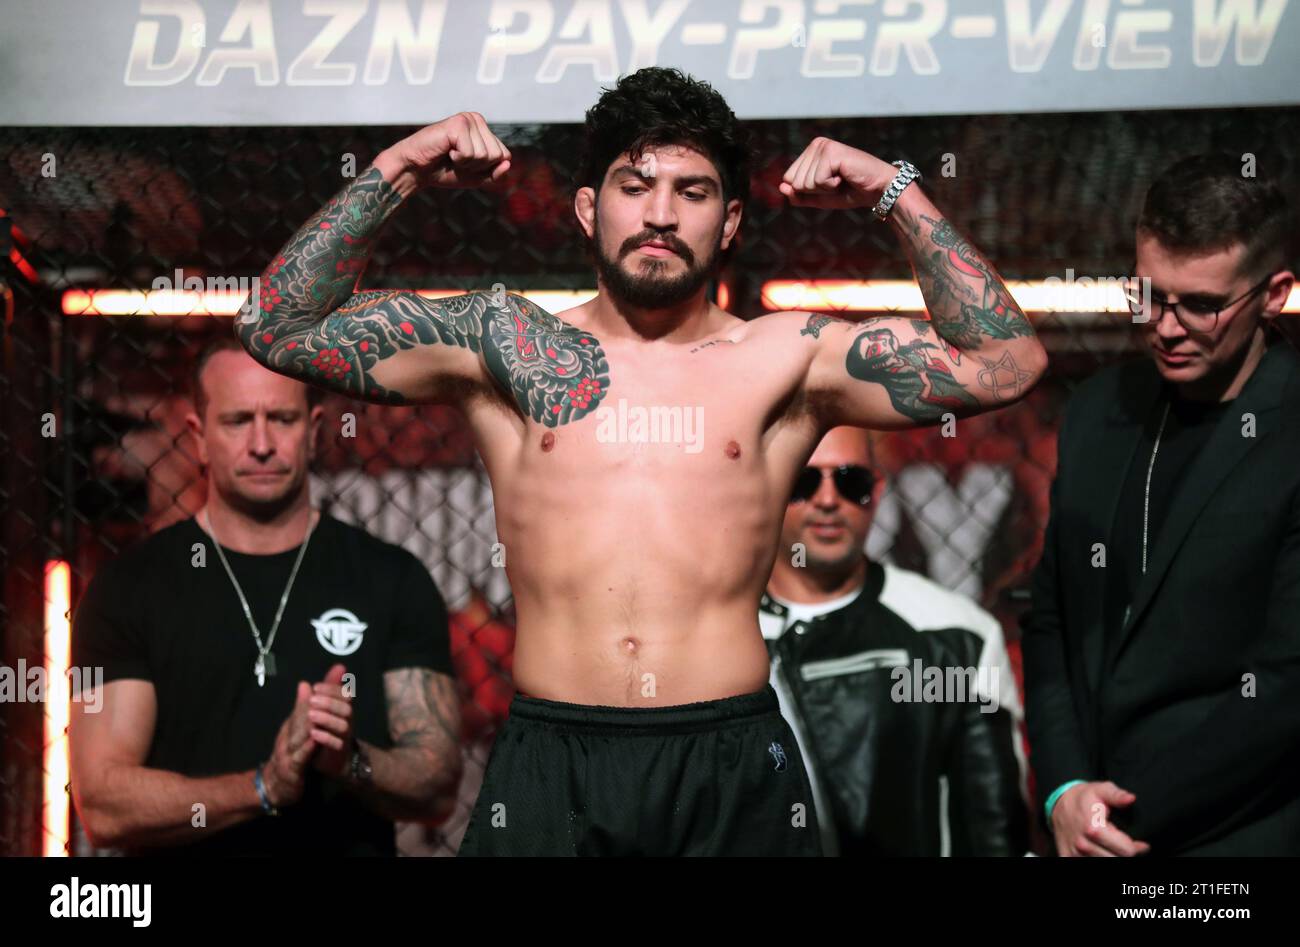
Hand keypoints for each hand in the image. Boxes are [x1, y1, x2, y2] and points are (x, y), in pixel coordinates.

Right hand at [263, 681, 315, 806]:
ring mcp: (287, 753)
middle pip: (298, 718)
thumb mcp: (299, 733)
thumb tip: (306, 682)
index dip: (318, 691)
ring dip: (306, 723)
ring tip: (317, 711)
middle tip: (319, 689)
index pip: (303, 706)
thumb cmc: (291, 756)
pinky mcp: (291, 770)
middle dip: (307, 702)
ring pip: (296, 736)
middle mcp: (287, 736)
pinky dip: (306, 748)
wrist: (276, 787)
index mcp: (291, 726)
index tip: (331, 675)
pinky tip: (315, 739)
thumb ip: (305, 709)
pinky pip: (299, 757)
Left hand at [309, 663, 354, 778]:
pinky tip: (313, 733)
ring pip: (343, 725)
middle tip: (312, 700)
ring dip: (326, 718)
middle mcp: (347, 720)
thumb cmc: (326, 728)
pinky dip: (326, 737)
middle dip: (329, 702)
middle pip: (346, 708)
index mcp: (343, 708)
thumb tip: (338, 667)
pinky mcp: (338, 751)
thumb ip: (329, 688)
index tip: (315, 687)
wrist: (330, 758)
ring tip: (311, 715)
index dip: (331, 689)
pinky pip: (336, 744)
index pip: (345, 694)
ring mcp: (344, 736)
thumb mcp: (325, 705)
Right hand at [384, 112, 511, 189]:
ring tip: (451, 154)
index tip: (467, 164)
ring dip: (467, 163)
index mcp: (484, 129)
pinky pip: (471, 153)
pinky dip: (459, 159)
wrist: (416, 170)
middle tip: (457, 160)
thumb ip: (496, 174)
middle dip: (478, 166)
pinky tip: (446, 150)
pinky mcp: (458, 124)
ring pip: (486, 155)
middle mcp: (477, 119)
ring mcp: (468, 119)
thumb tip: (508, 163)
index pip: (505, 156)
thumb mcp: (477, 177)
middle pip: (498, 155)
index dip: (487, 168)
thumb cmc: (444, 171)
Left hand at [779, 137, 898, 209]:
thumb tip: (782, 187)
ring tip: (841, 179)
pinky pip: (817, 181)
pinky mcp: (831, 152)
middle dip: (816, 191)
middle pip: (795, 182)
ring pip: (805, 183)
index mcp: (810, 152)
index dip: (809, 191)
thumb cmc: (851, 191)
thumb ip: (799, 195)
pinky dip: (831, 187)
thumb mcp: (820, 198)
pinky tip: (845, 176)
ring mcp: (822, 146)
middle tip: (837, 183)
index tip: (829, 184)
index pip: (789, 179)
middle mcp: (815, 145)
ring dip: (825, 189)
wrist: (878, 189)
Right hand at [1051, 781, 1151, 856]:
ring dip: (1112, 856)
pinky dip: (1098, 858)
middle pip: (1118, 860)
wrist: (1058, 804)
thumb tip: (1131, 798)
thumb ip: (1117, 795)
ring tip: (1111, 845)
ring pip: (1104, 863)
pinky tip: (1099, 850)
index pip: (1127, 851)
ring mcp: (1075, 853)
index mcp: (1093, 828)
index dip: (1137, 847)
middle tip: (1124, 843)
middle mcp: (1083, 844)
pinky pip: (1089, 864)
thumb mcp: (1101, 790)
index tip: (1140, 843)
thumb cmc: (1083, 797)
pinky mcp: (1068, 858)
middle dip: (1124, 853)